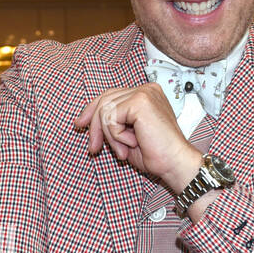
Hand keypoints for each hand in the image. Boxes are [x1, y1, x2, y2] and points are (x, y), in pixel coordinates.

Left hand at [73, 84, 201, 188]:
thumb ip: (111, 123)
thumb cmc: (155, 154)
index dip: (91, 110)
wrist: (174, 163)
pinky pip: (112, 118)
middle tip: (93, 149)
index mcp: (145, 94)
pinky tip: (131, 144)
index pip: (110, 95)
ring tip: (123, 150)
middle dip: (94, 126)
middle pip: (104, 100)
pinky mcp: (140, 101)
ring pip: (105, 110)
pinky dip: (116, 136)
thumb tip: (85, 120)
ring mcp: (144, 93)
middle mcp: (146, 89)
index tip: (79, 125)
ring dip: (109, 136)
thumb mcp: (125, 135)